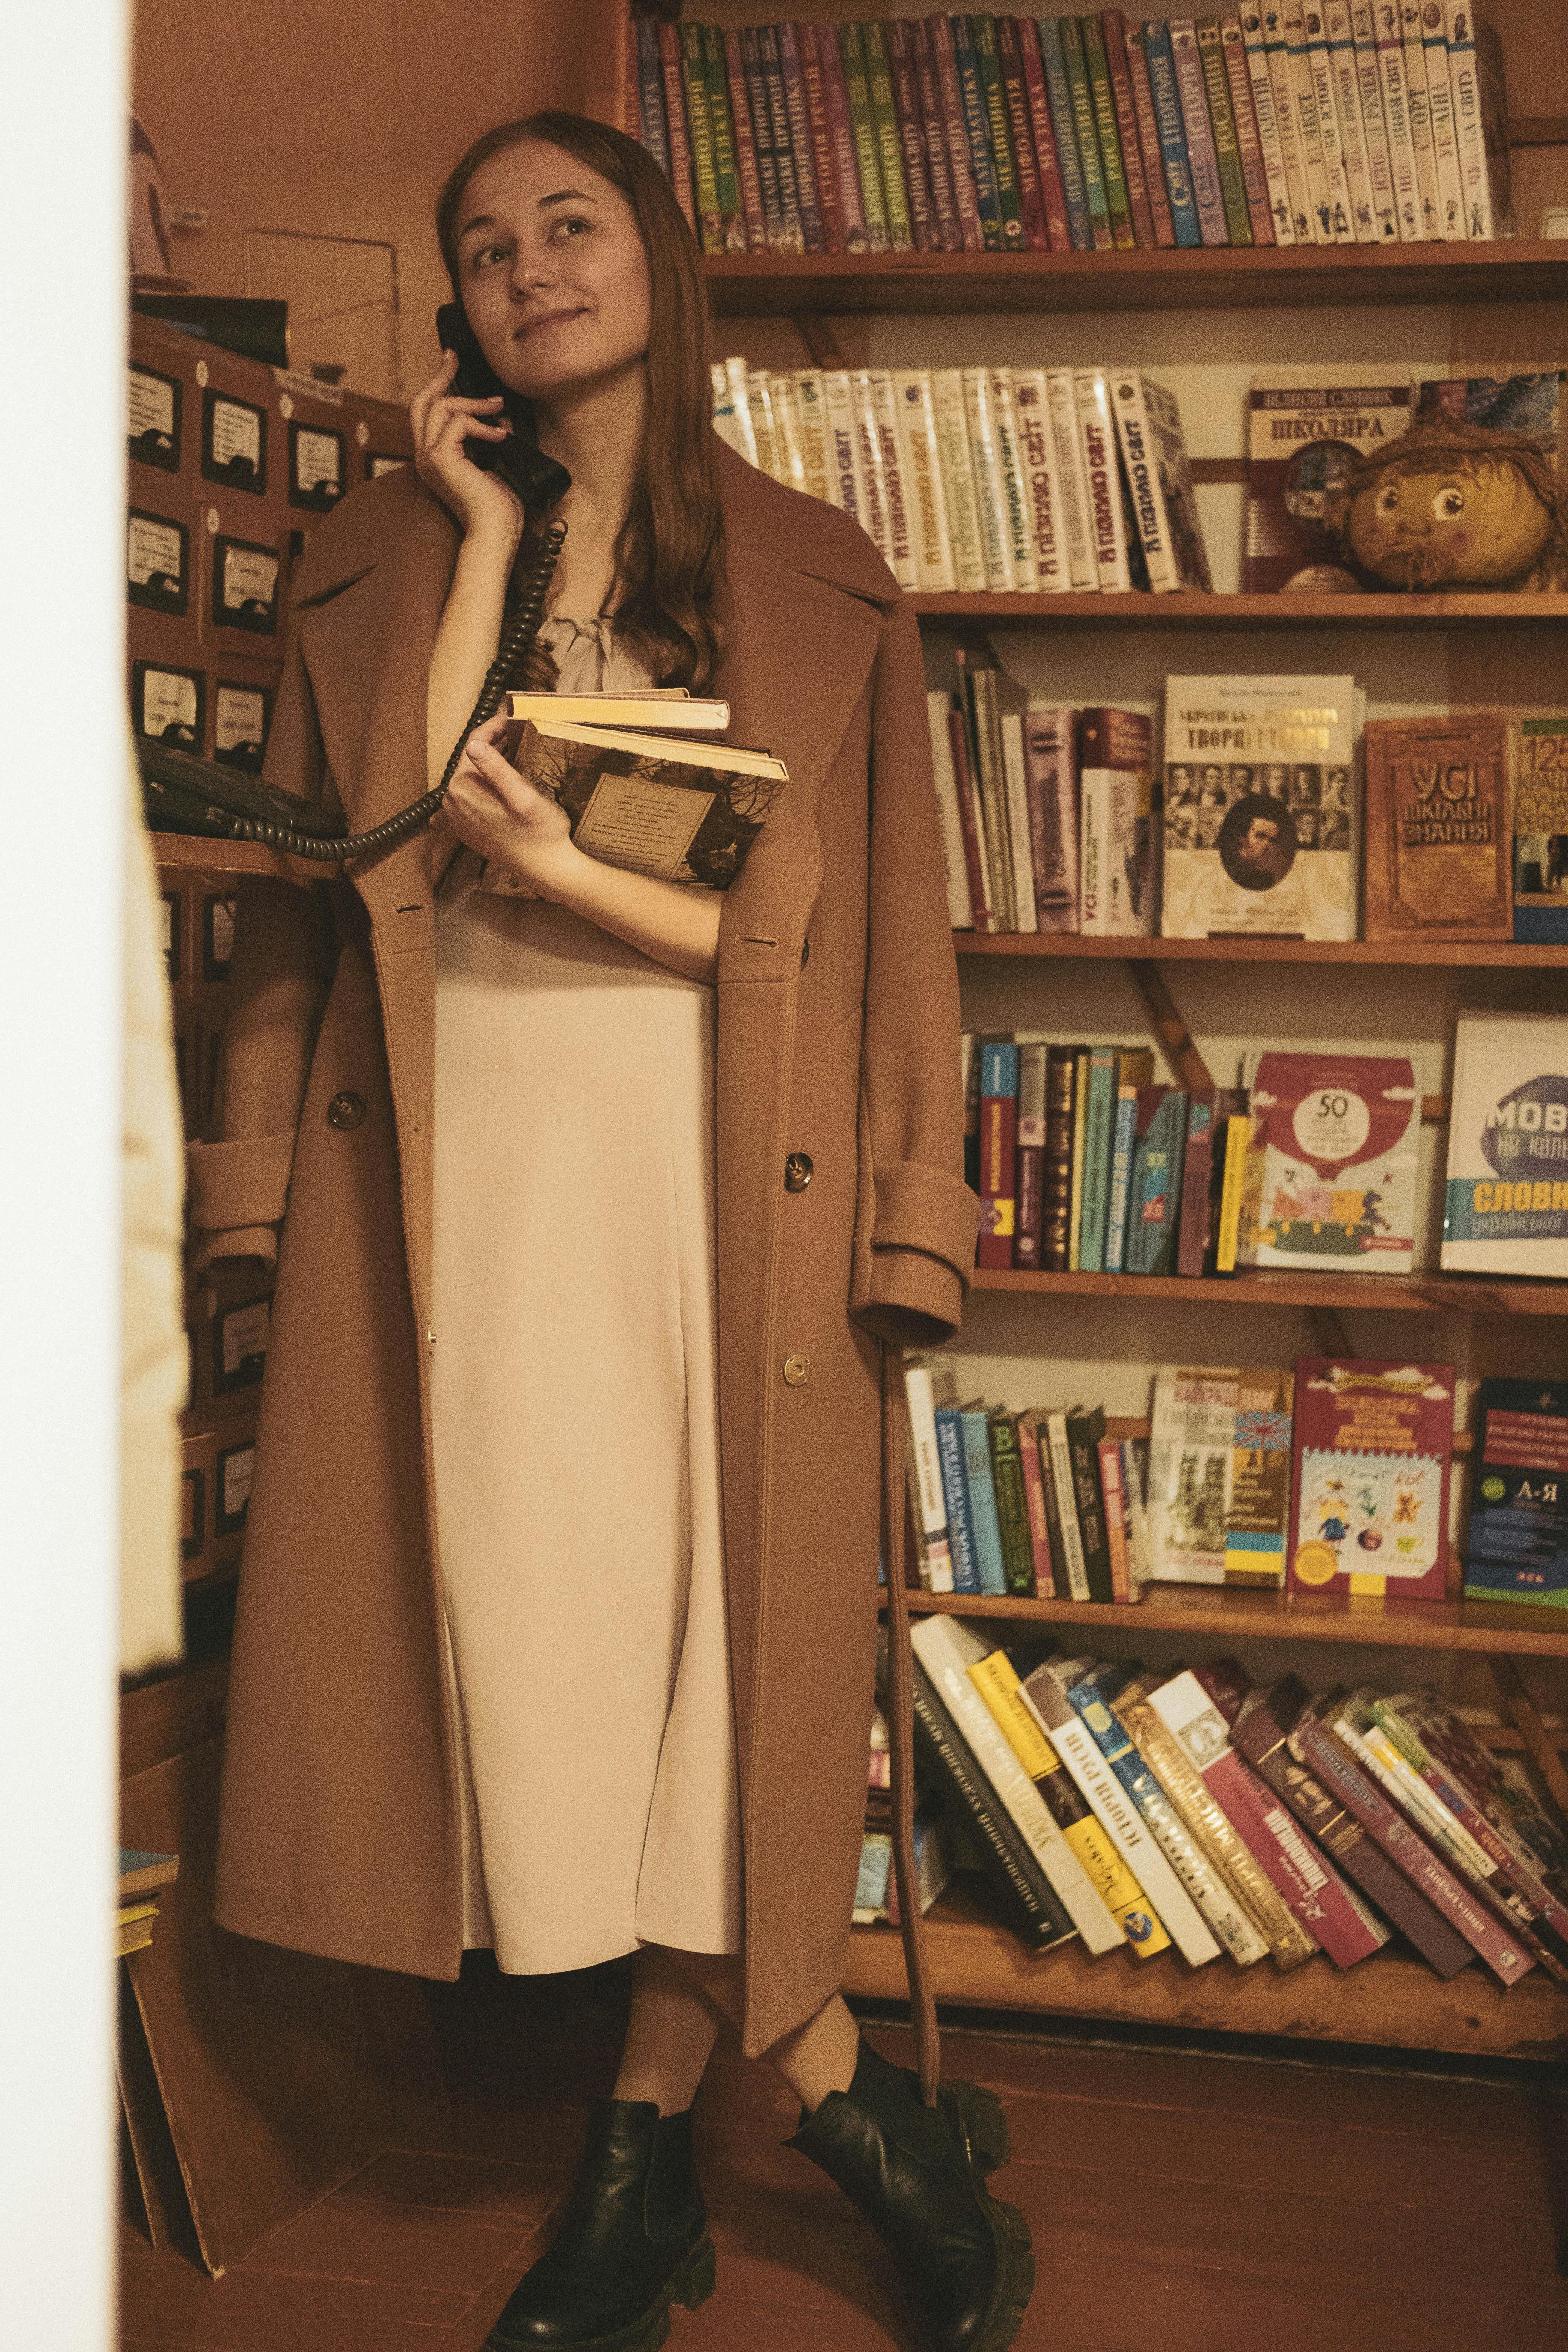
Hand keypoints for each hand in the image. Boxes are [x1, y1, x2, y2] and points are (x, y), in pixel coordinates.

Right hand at [410, 349, 523, 543]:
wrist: (495, 533)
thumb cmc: (498, 508)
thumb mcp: (492, 464)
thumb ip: (484, 440)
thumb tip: (497, 414)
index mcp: (435, 458)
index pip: (428, 413)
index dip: (438, 385)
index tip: (452, 364)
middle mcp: (425, 457)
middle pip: (423, 402)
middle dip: (441, 376)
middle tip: (454, 358)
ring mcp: (430, 458)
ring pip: (439, 407)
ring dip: (473, 403)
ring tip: (498, 409)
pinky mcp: (441, 459)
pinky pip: (457, 423)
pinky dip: (481, 424)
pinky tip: (500, 437)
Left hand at [440, 713, 580, 895]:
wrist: (545, 870)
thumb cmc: (541, 833)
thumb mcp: (523, 796)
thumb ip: (496, 769)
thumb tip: (473, 744)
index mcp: (462, 790)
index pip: (474, 745)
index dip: (493, 726)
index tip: (511, 714)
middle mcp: (453, 803)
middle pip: (472, 761)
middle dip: (493, 742)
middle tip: (516, 728)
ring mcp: (458, 817)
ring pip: (473, 777)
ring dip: (491, 761)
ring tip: (515, 747)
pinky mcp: (468, 827)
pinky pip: (475, 795)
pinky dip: (489, 782)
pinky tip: (508, 777)